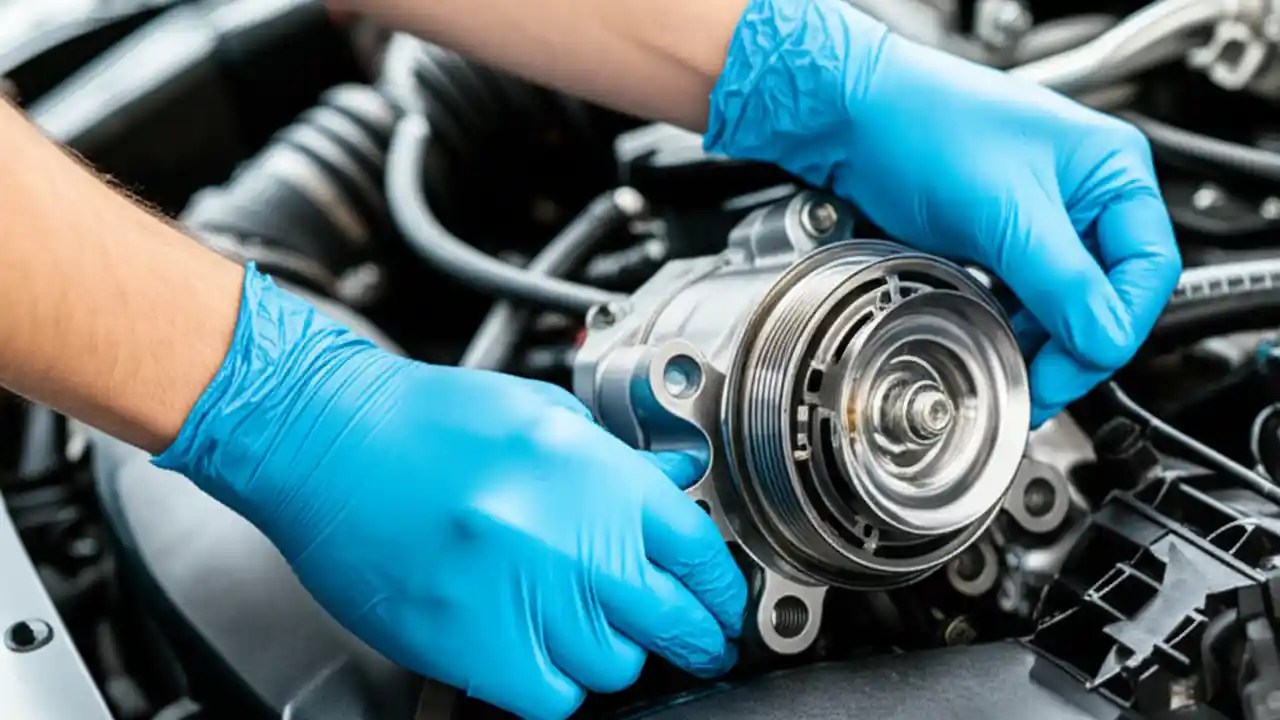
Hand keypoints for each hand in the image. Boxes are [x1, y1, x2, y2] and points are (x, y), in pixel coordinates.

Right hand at [155, 267, 746, 719]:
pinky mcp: (473, 647)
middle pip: (674, 619)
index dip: (723, 591)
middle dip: (696, 636)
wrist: (327, 440)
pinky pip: (553, 697)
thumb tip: (675, 480)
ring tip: (592, 628)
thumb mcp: (542, 416)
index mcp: (594, 473)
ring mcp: (523, 598)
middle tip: (698, 640)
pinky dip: (560, 684)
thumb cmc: (425, 420)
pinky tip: (545, 652)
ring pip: (616, 665)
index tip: (723, 606)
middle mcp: (568, 539)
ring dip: (616, 654)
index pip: (699, 552)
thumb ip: (616, 459)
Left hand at [705, 0, 1181, 424]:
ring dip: (1044, 344)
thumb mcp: (1003, 211)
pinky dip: (1015, 327)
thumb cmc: (925, 126)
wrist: (853, 117)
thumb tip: (1103, 341)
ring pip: (1065, 304)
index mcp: (1114, 170)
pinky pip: (1026, 299)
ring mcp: (1044, 221)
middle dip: (1076, 345)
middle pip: (1108, 295)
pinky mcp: (1003, 241)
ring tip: (1014, 377)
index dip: (1115, 326)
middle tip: (1040, 386)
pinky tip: (996, 347)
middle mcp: (1088, 195)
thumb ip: (1059, 281)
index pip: (1147, 270)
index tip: (1076, 365)